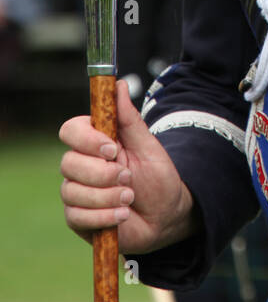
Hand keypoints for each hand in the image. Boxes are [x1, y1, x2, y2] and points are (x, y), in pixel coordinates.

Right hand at [59, 80, 197, 254]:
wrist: (165, 215)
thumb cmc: (156, 177)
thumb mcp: (148, 147)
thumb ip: (129, 119)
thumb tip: (119, 84)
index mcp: (95, 142)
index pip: (70, 130)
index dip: (87, 140)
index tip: (112, 149)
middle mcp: (80, 165)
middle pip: (68, 163)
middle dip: (103, 174)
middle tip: (128, 178)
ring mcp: (75, 192)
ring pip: (72, 191)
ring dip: (107, 197)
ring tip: (129, 197)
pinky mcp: (77, 218)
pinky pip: (76, 216)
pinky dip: (104, 217)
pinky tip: (122, 215)